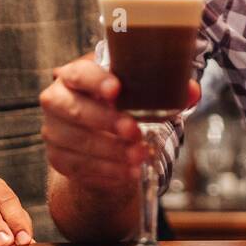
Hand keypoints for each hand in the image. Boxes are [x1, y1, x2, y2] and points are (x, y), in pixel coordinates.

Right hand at [39, 55, 199, 197]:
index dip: (96, 81)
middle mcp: (57, 100)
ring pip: (78, 143)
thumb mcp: (140, 94)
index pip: (79, 73)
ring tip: (139, 157)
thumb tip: (191, 91)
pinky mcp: (58, 159)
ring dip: (111, 152)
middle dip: (107, 121)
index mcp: (74, 75)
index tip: (116, 90)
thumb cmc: (122, 106)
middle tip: (135, 132)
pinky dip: (107, 172)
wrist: (103, 138)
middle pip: (75, 109)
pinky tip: (128, 172)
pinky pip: (80, 167)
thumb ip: (166, 90)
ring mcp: (53, 131)